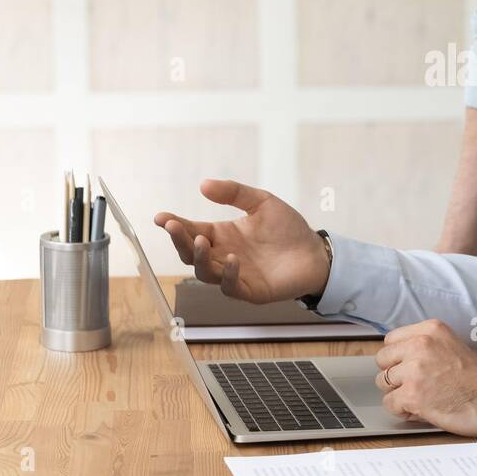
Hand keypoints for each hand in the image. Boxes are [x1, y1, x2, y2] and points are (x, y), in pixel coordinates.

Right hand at [154, 179, 328, 303]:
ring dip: (200, 257)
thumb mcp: (262, 202)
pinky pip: (231, 287)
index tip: (160, 217)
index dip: (174, 225)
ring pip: (205, 272)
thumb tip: (203, 185)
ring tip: (202, 240)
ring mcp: (234, 275)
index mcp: (222, 235)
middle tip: (173, 226)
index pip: (191, 230)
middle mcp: (222, 255)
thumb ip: (235, 193)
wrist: (315, 252)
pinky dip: (228, 274)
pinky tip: (232, 259)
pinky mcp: (250, 291)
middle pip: (191, 253)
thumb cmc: (288, 229)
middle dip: (179, 240)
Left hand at [374, 320, 476, 436]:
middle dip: (395, 375)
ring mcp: (415, 369)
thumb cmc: (474, 378)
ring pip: (382, 382)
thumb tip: (394, 356)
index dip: (398, 357)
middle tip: (414, 384)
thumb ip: (423, 345)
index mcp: (430, 329)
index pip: (391, 340)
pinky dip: (402, 410)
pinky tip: (421, 409)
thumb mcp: (449, 345)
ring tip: (420, 396)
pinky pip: (390, 403)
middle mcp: (420, 344)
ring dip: (398, 393)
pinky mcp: (412, 394)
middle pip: (383, 360)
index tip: (408, 367)